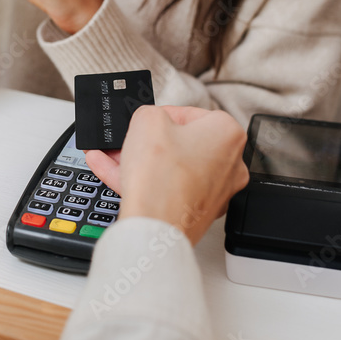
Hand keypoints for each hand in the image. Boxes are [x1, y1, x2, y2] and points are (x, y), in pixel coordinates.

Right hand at [85, 106, 248, 245]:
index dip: (160, 115)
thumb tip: (150, 121)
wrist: (155, 227)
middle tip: (127, 139)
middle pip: (181, 144)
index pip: (190, 114)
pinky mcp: (196, 211)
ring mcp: (215, 191)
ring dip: (139, 160)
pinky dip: (142, 180)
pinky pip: (167, 189)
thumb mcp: (147, 120)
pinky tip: (112, 171)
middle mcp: (230, 163)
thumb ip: (150, 112)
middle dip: (147, 141)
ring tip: (110, 155)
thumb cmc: (161, 178)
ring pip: (171, 168)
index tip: (144, 122)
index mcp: (228, 133)